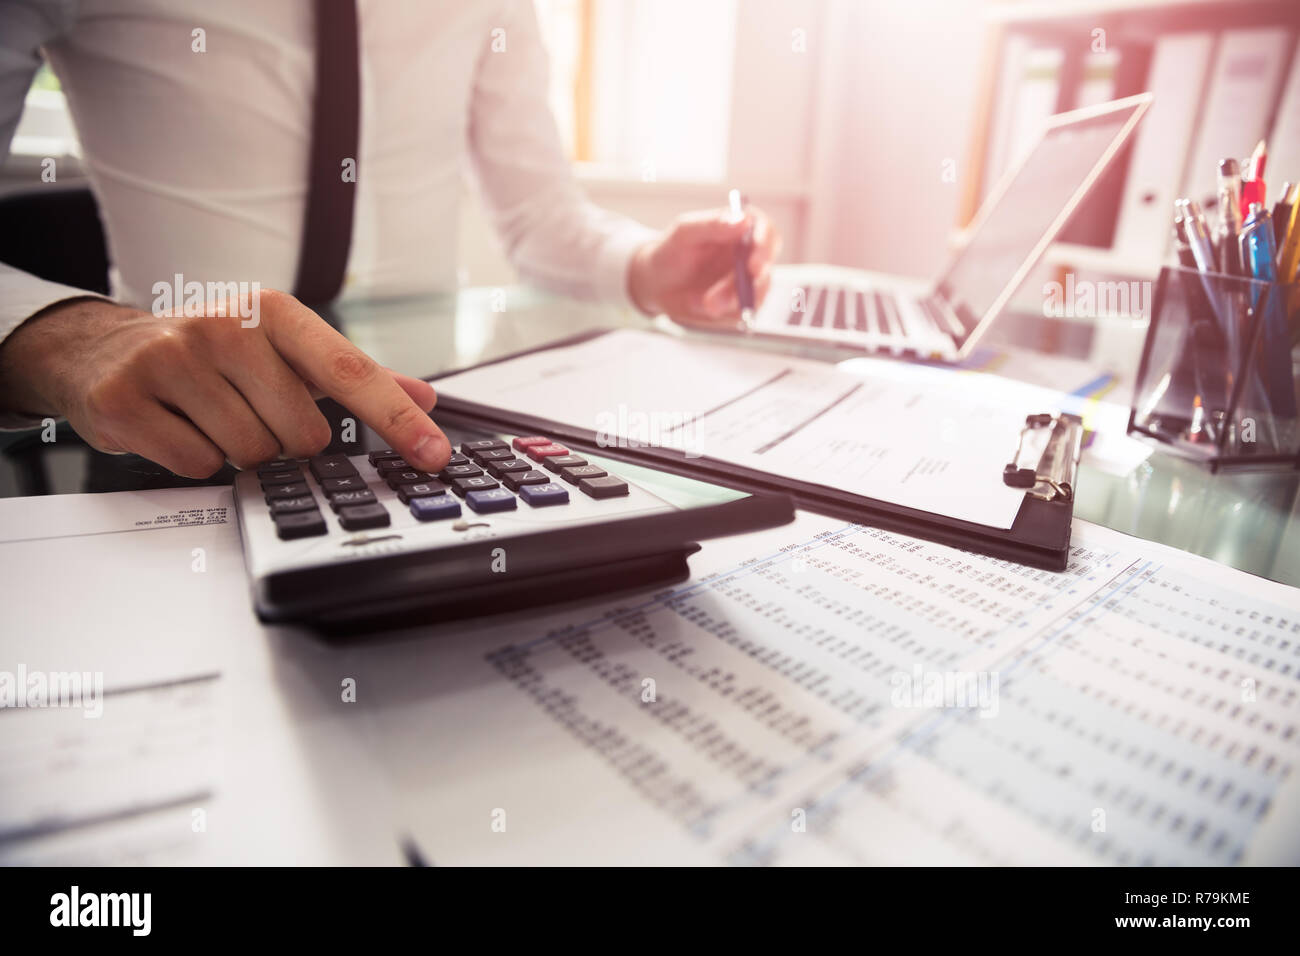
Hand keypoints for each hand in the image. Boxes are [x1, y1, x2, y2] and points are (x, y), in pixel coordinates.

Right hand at [0, 291, 451, 477]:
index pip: (351, 373)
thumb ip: (355, 376)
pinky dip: (198, 461)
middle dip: (285, 440)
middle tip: (251, 411)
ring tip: (212, 416)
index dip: (398, 418)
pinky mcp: (127, 401)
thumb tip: (427, 399)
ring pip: (251, 454)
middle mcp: (224, 328)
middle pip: (301, 433)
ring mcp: (171, 361)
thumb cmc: (211, 353)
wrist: (104, 350)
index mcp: (272, 312)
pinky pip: (199, 466)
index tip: (434, 453)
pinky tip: (180, 428)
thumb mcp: (283, 349)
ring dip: (241, 451)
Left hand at [627, 205, 780, 329]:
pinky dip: (725, 314)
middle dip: (752, 283)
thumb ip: (713, 224)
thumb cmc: (670, 251)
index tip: (752, 263)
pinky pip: (742, 314)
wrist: (655, 285)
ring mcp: (745, 282)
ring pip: (757, 294)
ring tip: (707, 304)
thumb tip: (744, 219)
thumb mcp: (684, 232)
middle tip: (733, 288)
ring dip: (734, 301)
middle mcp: (748, 255)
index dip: (765, 246)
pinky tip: (703, 307)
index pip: (766, 232)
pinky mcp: (738, 306)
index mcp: (740, 229)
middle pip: (766, 267)